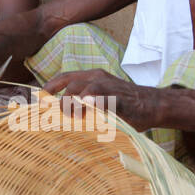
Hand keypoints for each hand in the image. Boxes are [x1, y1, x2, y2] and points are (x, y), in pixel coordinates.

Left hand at [44, 70, 161, 131]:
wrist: (153, 105)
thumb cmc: (126, 106)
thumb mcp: (102, 100)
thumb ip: (84, 104)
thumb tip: (63, 116)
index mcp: (93, 77)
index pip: (66, 76)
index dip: (51, 85)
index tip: (40, 98)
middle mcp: (98, 78)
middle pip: (71, 84)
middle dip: (60, 100)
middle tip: (59, 115)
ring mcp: (108, 87)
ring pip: (82, 90)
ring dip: (73, 104)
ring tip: (73, 117)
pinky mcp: (118, 98)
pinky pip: (101, 100)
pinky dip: (90, 105)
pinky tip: (86, 112)